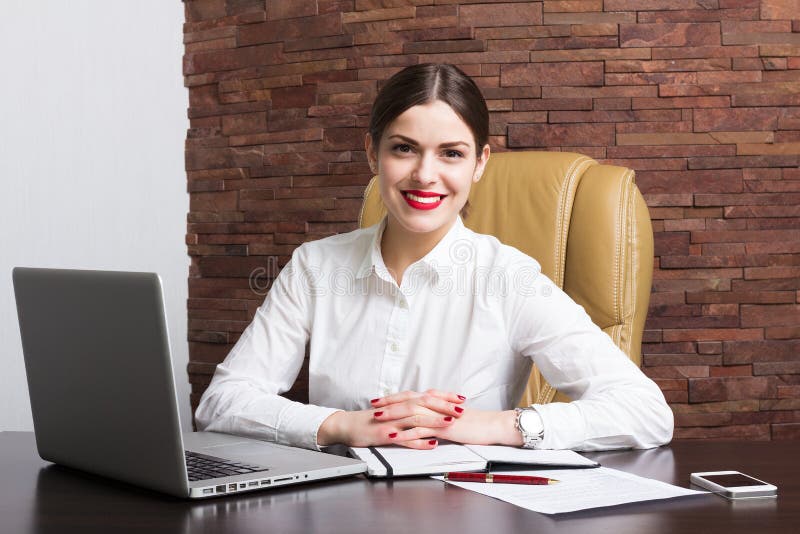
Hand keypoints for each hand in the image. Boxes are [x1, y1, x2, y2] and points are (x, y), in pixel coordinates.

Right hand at [317, 389, 464, 448]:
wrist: (347, 425)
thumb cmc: (370, 421)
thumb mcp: (393, 413)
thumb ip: (409, 411)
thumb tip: (428, 411)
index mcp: (402, 403)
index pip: (427, 396)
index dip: (445, 396)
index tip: (461, 398)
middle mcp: (398, 409)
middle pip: (424, 403)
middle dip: (444, 406)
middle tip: (461, 409)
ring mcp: (392, 422)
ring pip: (416, 418)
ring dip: (434, 420)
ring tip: (450, 422)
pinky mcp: (385, 435)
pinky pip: (404, 438)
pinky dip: (419, 441)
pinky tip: (431, 444)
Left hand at [372, 390, 522, 446]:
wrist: (492, 425)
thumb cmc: (475, 423)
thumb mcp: (453, 417)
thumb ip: (439, 415)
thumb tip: (428, 418)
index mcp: (437, 402)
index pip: (411, 397)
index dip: (394, 398)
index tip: (380, 400)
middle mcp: (435, 406)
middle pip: (407, 402)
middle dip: (388, 404)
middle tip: (373, 406)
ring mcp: (438, 417)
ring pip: (411, 414)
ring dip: (393, 416)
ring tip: (378, 419)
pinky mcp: (444, 429)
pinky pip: (422, 431)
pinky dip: (407, 434)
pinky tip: (396, 437)